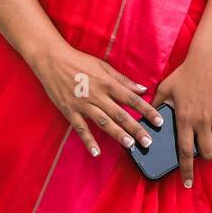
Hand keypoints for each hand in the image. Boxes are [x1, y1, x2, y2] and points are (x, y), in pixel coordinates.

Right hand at [29, 39, 162, 157]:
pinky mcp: (70, 111)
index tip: (158, 121)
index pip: (131, 99)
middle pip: (120, 114)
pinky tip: (96, 152)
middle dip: (136, 128)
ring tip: (130, 145)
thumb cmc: (79, 61)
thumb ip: (123, 79)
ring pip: (104, 122)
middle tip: (148, 141)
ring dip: (118, 134)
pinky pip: (81, 128)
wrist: (53, 60)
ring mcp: (83, 104)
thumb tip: (142, 89)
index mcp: (107, 83)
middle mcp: (97, 95)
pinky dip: (89, 141)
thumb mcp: (103, 66)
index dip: (146, 110)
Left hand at [152, 49, 211, 187]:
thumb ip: (155, 106)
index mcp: (184, 118)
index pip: (185, 151)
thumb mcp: (165, 89)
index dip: (186, 170)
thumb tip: (147, 119)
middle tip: (203, 151)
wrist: (208, 60)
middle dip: (205, 158)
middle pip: (207, 153)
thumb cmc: (184, 74)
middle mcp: (202, 121)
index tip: (188, 184)